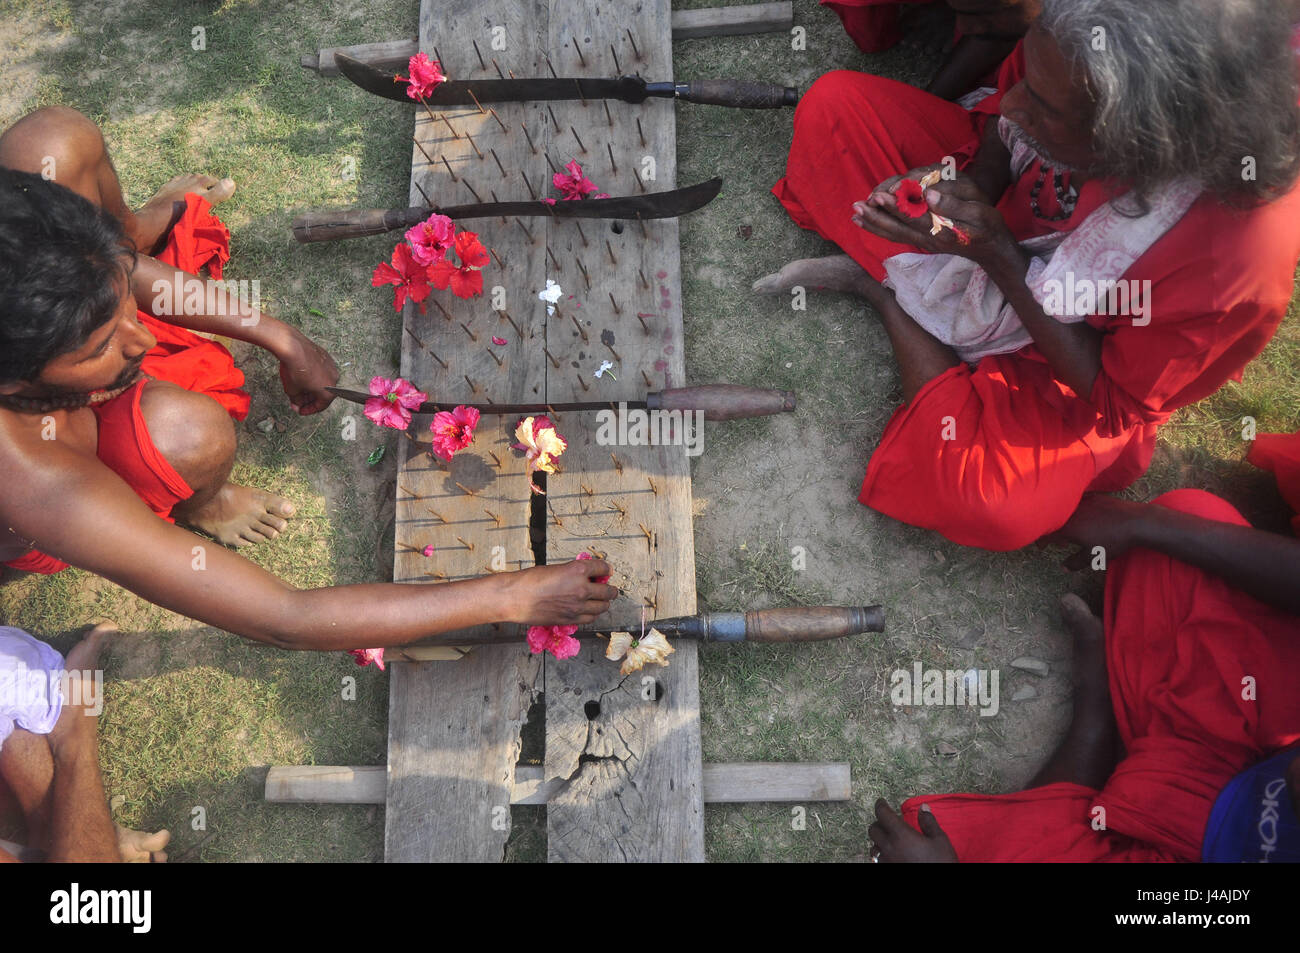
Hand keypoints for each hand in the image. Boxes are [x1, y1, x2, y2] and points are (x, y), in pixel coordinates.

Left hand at [277, 330, 338, 414]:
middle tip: (299, 400)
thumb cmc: (294, 369)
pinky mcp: (327, 357)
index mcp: (328, 392)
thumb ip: (296, 401)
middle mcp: (334, 380)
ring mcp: (332, 367)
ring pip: (323, 382)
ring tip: (300, 387)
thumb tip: (297, 404)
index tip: (302, 410)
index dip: (309, 410)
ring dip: (313, 386)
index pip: (320, 406)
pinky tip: (304, 374)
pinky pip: (322, 370)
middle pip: (322, 394)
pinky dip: (314, 375)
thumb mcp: (292, 391)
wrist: (293, 348)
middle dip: (310, 398)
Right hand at [507, 558, 618, 625]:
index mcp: (578, 570)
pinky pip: (591, 618)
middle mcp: (582, 588)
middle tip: (609, 588)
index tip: (607, 571)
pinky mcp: (571, 619)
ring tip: (600, 600)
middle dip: (610, 589)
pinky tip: (588, 610)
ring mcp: (578, 606)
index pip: (603, 568)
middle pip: (608, 591)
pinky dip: (592, 613)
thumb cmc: (530, 580)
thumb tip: (585, 576)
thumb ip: (573, 572)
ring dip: (603, 602)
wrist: (516, 597)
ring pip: (602, 607)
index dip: (606, 569)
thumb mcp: (556, 568)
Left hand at [851, 168, 1018, 271]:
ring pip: (894, 234)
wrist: (991, 249)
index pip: (914, 217)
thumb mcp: (980, 213)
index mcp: (942, 229)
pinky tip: (866, 223)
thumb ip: (954, 205)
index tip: (879, 196)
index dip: (895, 206)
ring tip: (855, 215)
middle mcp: (928, 239)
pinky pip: (896, 237)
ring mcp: (923, 242)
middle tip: (857, 206)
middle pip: (897, 228)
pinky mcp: (921, 242)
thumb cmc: (988, 227)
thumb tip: (929, 195)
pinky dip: (880, 230)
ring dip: (874, 224)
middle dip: (876, 216)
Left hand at [868, 800, 957, 862]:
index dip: (880, 806)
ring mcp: (886, 862)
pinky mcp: (887, 870)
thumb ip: (929, 822)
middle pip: (873, 830)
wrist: (940, 886)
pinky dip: (881, 855)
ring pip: (873, 847)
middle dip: (879, 823)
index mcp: (901, 835)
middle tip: (888, 822)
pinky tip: (891, 855)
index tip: (881, 802)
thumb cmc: (941, 862)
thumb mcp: (940, 840)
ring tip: (889, 840)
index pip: (883, 815)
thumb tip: (923, 807)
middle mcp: (889, 847)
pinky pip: (878, 861)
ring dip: (878, 840)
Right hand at [1039, 495, 1149, 569]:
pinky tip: (1083, 517)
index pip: (1047, 533)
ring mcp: (1083, 502)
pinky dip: (1075, 511)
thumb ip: (1075, 562)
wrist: (1136, 521)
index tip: (1041, 547)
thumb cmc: (1113, 541)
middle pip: (1054, 520)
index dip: (1041, 541)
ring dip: (1063, 520)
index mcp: (1067, 527)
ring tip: (1070, 531)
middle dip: (1052, 531)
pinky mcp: (1094, 497)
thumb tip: (1063, 567)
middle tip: (1057, 542)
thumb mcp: (1093, 557)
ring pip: (1065, 511)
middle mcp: (1071, 512)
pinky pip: (1078, 503)